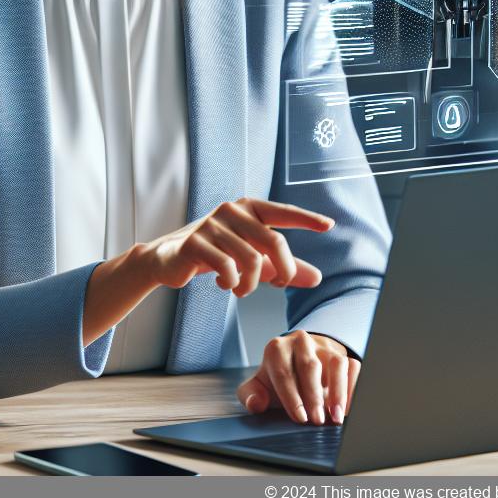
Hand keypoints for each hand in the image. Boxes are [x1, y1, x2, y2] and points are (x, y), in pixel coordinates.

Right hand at [135, 197, 334, 296]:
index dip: (307, 219)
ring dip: (251, 284)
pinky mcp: (196, 242)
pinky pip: (226, 268)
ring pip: (251, 259)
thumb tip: (317, 278)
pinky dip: (230, 283)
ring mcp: (213, 224)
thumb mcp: (253, 258)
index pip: (283, 212)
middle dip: (284, 270)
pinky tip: (222, 284)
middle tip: (279, 286)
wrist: (168, 259)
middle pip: (274, 241)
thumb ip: (284, 266)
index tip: (329, 225)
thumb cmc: (217, 253)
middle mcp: (233, 210)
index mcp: (249, 207)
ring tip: (242, 290)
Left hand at [236, 332, 359, 425]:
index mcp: (277, 348)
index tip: (299, 418)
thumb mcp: (259, 386)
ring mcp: (324, 346)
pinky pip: (353, 366)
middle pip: (310, 366)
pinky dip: (353, 388)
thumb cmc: (278, 379)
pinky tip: (348, 409)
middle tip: (317, 421)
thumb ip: (250, 395)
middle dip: (314, 396)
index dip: (291, 397)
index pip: (283, 372)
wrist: (298, 363)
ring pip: (336, 363)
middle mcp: (301, 342)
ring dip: (338, 392)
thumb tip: (256, 403)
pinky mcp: (343, 353)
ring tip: (336, 417)